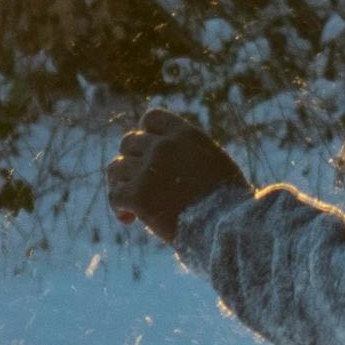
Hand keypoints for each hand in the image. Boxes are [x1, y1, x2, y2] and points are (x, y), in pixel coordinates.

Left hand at [107, 116, 245, 238]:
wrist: (228, 226)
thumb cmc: (230, 202)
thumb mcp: (215, 163)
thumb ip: (190, 154)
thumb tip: (173, 162)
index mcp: (186, 135)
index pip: (152, 118)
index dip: (144, 133)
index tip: (147, 152)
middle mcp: (163, 146)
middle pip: (128, 142)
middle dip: (131, 161)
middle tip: (139, 183)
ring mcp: (148, 169)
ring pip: (116, 168)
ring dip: (121, 183)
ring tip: (131, 203)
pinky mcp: (137, 195)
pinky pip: (114, 195)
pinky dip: (118, 207)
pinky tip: (129, 219)